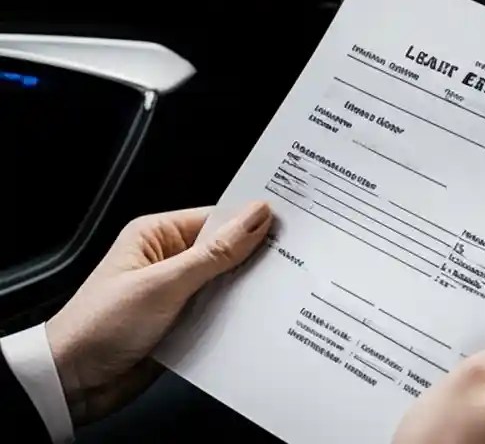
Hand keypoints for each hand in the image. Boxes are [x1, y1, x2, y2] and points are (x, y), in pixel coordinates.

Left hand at [46, 201, 272, 423]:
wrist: (73, 382)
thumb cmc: (102, 324)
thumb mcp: (164, 283)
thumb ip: (215, 253)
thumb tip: (257, 216)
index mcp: (156, 234)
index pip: (217, 218)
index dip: (253, 222)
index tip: (292, 226)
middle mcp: (168, 259)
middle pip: (226, 251)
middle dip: (256, 259)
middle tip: (297, 260)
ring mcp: (176, 292)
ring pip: (226, 284)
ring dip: (247, 291)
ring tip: (284, 291)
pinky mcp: (183, 321)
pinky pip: (220, 312)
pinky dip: (236, 317)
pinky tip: (260, 318)